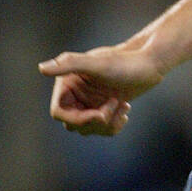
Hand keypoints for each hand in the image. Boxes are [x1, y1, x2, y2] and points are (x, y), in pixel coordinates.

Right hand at [37, 44, 164, 135]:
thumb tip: (42, 68)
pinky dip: (114, 124)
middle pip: (73, 124)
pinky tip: (125, 110)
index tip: (100, 115)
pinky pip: (101, 128)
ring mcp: (89, 102)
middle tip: (115, 104)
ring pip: (88, 128)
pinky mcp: (102, 108)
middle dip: (95, 121)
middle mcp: (75, 92)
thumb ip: (69, 64)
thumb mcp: (98, 64)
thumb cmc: (125, 61)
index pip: (59, 112)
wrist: (149, 64)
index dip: (77, 119)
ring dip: (107, 122)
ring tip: (123, 105)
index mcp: (67, 82)